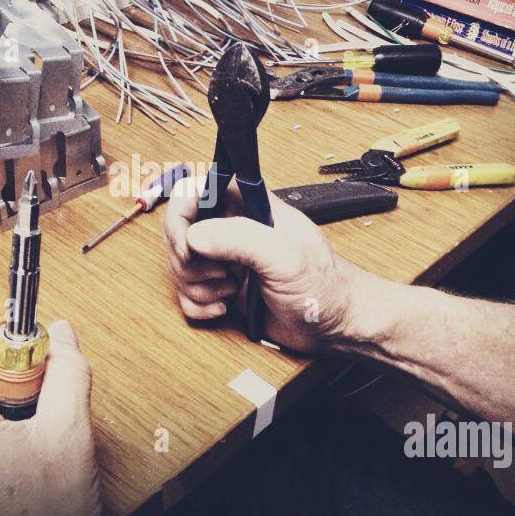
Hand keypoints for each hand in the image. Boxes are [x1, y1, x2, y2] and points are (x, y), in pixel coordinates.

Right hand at [162, 177, 381, 352]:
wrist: (335, 326)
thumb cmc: (324, 285)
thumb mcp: (285, 256)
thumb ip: (239, 238)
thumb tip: (194, 235)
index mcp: (247, 205)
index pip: (196, 189)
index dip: (182, 214)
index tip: (187, 242)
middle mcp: (232, 229)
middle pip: (180, 231)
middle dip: (189, 260)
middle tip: (219, 273)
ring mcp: (224, 259)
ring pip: (180, 266)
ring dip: (196, 286)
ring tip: (230, 291)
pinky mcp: (220, 288)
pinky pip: (187, 294)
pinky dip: (198, 305)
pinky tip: (225, 307)